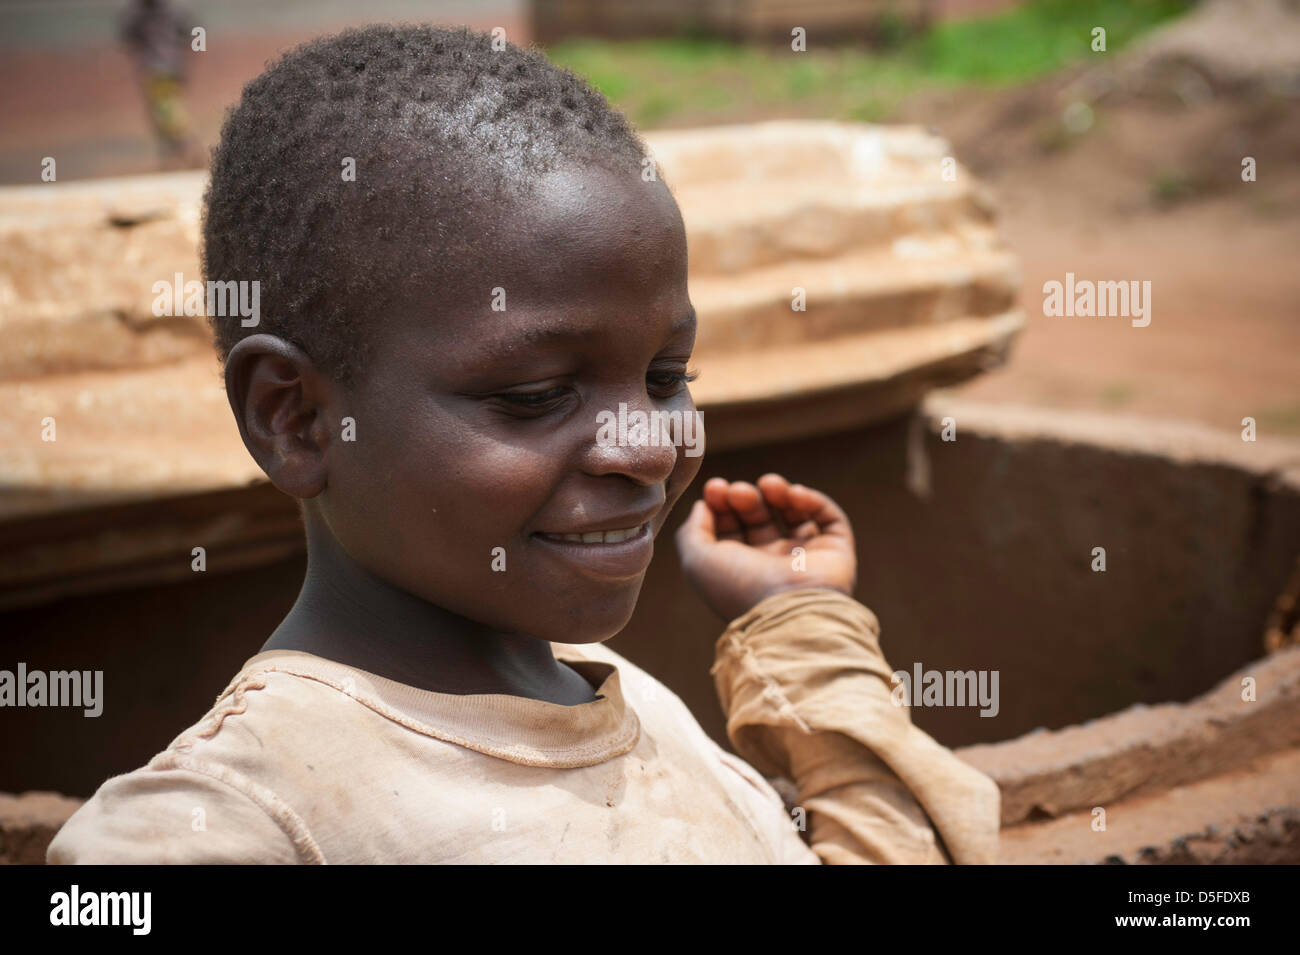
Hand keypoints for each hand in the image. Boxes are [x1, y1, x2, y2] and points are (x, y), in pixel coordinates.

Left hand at [675, 473, 856, 621]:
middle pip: (758, 517)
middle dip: (745, 497)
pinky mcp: (836, 551)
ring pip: (792, 513)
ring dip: (777, 492)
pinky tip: (792, 494)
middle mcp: (772, 563)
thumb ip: (693, 531)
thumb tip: (702, 507)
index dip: (721, 504)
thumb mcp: (697, 560)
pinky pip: (827, 517)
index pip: (730, 528)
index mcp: (741, 569)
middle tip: (738, 491)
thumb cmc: (740, 586)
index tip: (715, 488)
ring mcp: (805, 557)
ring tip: (768, 485)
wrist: (789, 609)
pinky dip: (810, 500)